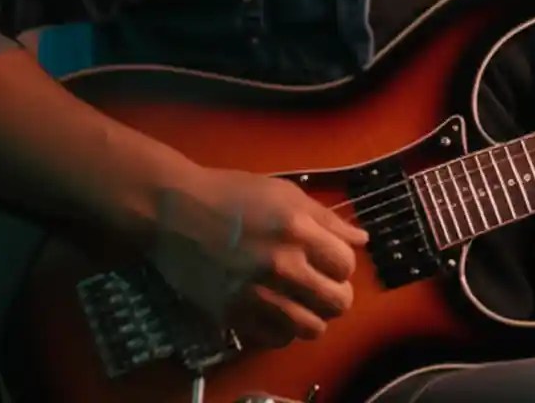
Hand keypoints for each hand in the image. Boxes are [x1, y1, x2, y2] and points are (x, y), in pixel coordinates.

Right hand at [148, 168, 369, 348]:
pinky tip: (277, 311)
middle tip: (323, 285)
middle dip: (336, 294)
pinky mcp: (231, 313)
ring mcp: (256, 294)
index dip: (342, 264)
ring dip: (313, 316)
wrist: (173, 210)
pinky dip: (283, 330)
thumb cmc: (232, 194)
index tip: (330, 260)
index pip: (346, 265)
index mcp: (298, 231)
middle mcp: (281, 265)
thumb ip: (328, 219)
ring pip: (311, 328)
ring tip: (301, 301)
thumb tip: (361, 240)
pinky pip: (276, 339)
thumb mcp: (286, 194)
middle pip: (337, 302)